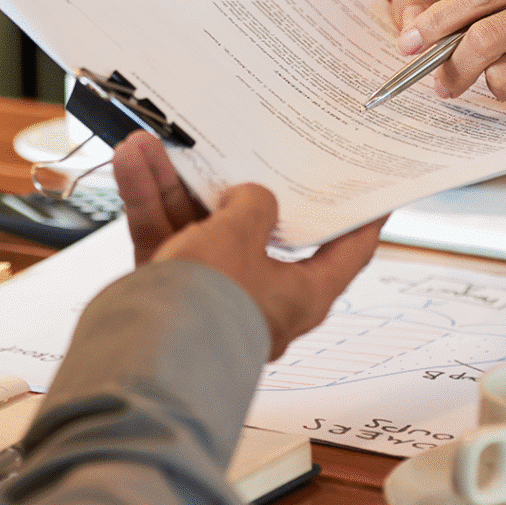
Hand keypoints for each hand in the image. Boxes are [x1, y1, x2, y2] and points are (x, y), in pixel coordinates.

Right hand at [113, 131, 383, 358]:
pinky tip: (133, 164)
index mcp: (302, 294)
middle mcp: (261, 296)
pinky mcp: (171, 296)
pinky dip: (149, 203)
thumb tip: (247, 197)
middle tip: (242, 147)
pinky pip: (165, 240)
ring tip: (154, 145)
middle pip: (257, 228)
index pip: (348, 252)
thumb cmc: (206, 307)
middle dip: (234, 185)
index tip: (372, 194)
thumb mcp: (241, 234)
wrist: (139, 360)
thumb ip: (253, 204)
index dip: (363, 220)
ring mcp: (212, 295)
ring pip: (200, 228)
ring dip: (176, 184)